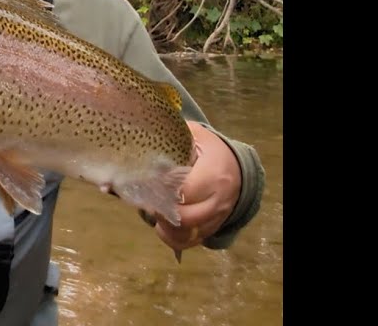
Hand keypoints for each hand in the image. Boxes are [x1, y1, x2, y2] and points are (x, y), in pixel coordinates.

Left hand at [151, 122, 240, 251]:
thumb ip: (172, 136)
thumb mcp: (194, 135)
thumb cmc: (209, 149)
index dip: (163, 190)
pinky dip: (174, 239)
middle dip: (163, 211)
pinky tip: (162, 226)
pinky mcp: (213, 228)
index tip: (148, 184)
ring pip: (189, 233)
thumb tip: (142, 140)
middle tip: (148, 200)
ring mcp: (218, 217)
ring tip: (154, 212)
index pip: (185, 191)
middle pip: (187, 217)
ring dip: (166, 227)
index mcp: (214, 174)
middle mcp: (219, 199)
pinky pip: (192, 242)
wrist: (236, 167)